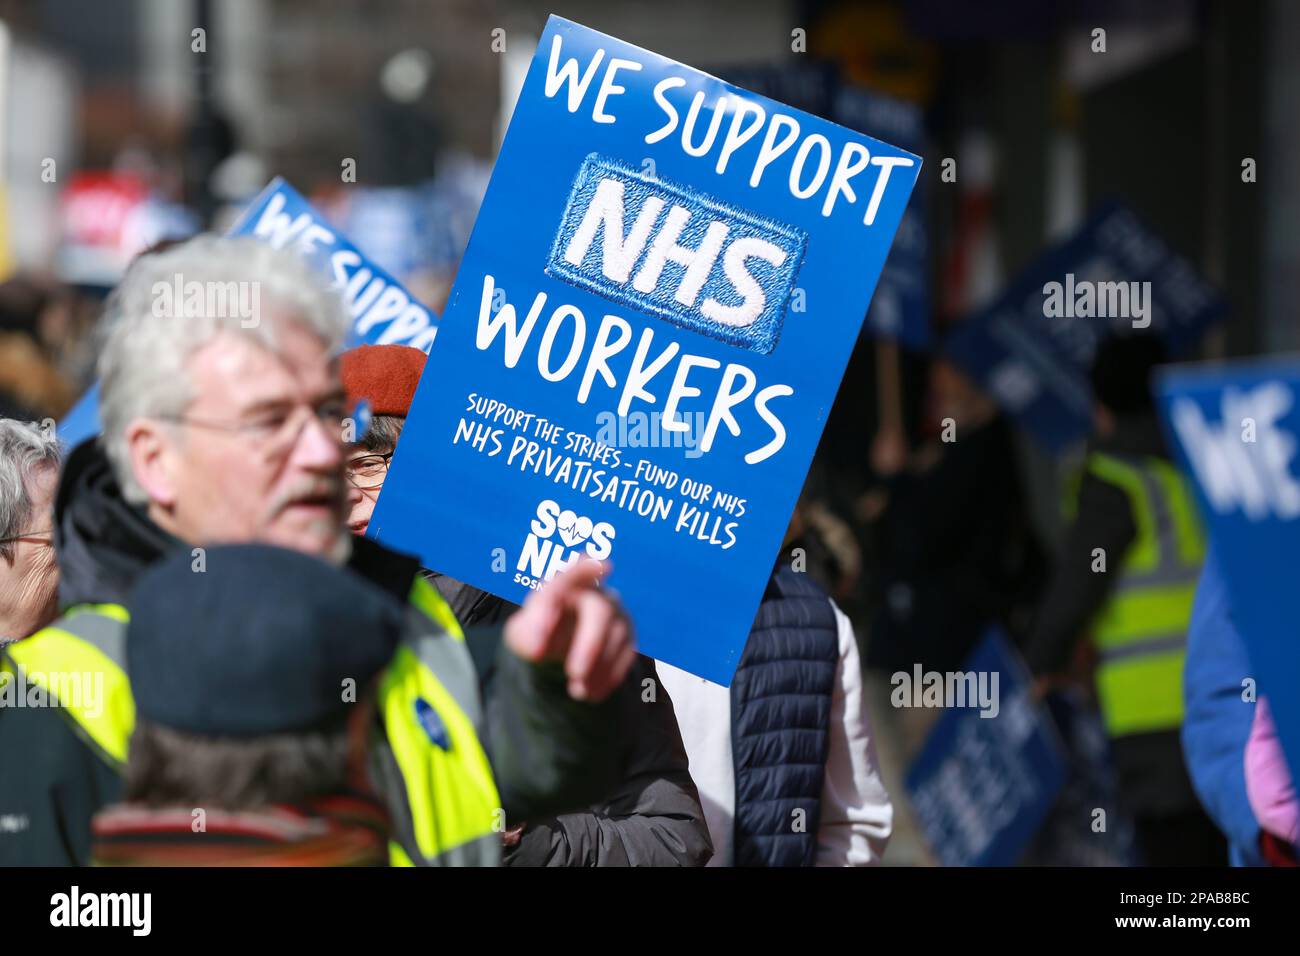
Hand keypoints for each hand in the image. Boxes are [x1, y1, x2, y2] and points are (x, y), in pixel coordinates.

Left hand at [504, 559, 635, 701]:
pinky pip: (627, 655)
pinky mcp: (627, 638)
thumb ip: (527, 634)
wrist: (556, 655)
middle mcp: (594, 595)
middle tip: (574, 673)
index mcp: (564, 587)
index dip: (586, 569)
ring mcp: (615, 615)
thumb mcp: (521, 635)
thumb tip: (538, 646)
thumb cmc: (538, 635)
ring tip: (576, 691)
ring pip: (617, 636)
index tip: (603, 566)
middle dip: (590, 644)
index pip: (574, 573)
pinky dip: (609, 677)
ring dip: (597, 668)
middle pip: (600, 610)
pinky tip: (590, 692)